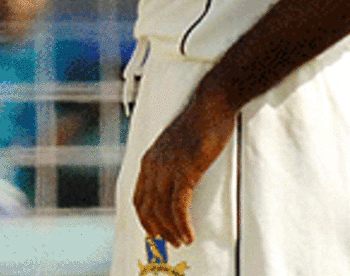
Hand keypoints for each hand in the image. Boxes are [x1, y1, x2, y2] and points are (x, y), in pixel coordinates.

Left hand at [132, 87, 236, 247]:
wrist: (211, 105)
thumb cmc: (199, 124)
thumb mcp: (176, 145)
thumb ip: (170, 161)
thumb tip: (176, 181)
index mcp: (148, 158)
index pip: (138, 197)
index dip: (145, 219)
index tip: (156, 233)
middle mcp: (153, 164)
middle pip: (146, 208)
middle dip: (157, 230)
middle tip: (171, 244)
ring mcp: (168, 168)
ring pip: (161, 211)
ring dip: (172, 231)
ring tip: (183, 242)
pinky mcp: (185, 171)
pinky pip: (178, 207)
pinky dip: (182, 225)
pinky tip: (190, 235)